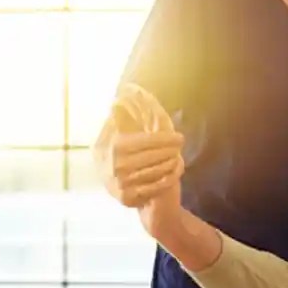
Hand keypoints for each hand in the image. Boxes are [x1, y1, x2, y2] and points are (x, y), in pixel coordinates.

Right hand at [99, 84, 184, 208]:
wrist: (130, 195)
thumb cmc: (129, 159)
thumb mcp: (125, 135)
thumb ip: (129, 115)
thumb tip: (130, 89)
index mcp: (107, 146)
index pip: (139, 139)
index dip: (160, 136)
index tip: (176, 134)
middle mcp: (110, 165)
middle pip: (148, 153)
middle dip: (167, 146)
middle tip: (180, 140)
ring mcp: (117, 183)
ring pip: (154, 169)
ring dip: (170, 161)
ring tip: (177, 155)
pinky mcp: (127, 198)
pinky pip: (156, 185)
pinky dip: (169, 177)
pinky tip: (176, 170)